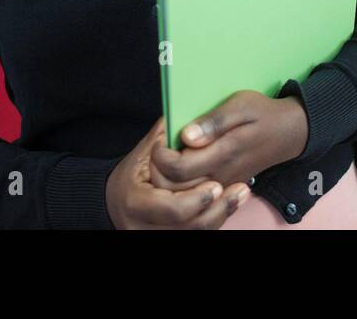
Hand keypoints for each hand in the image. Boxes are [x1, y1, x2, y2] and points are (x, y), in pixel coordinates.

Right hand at [105, 117, 251, 228]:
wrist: (116, 199)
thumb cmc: (134, 171)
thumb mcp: (145, 150)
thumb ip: (166, 136)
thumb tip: (190, 118)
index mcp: (135, 201)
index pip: (172, 208)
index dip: (197, 199)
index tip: (217, 185)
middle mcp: (142, 226)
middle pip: (188, 227)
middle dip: (217, 210)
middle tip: (239, 190)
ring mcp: (152, 237)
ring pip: (195, 234)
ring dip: (220, 216)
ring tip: (240, 195)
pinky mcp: (166, 239)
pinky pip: (195, 235)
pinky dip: (213, 220)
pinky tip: (227, 205)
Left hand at [148, 89, 308, 191]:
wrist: (290, 133)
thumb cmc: (262, 114)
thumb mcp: (240, 106)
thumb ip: (213, 122)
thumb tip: (186, 135)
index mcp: (222, 153)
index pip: (177, 168)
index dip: (160, 155)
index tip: (160, 139)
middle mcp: (220, 175)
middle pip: (174, 187)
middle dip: (158, 169)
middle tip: (160, 147)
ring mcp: (222, 183)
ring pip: (182, 194)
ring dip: (168, 176)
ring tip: (169, 152)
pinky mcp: (224, 186)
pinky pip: (195, 193)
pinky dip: (181, 182)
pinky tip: (183, 160)